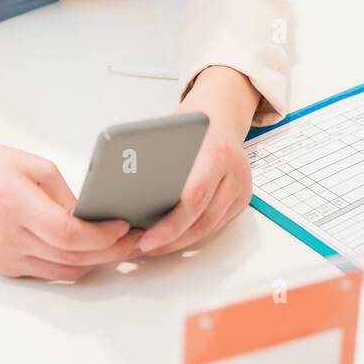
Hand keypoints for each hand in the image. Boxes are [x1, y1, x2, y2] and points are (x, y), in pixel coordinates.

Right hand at [0, 115, 141, 280]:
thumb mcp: (34, 166)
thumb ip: (66, 196)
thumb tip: (95, 220)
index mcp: (15, 205)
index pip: (68, 233)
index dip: (101, 235)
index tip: (123, 225)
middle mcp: (7, 237)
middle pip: (71, 258)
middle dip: (109, 252)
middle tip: (134, 240)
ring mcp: (4, 257)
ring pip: (63, 273)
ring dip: (93, 262)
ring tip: (116, 246)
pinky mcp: (2, 267)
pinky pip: (47, 274)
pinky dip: (71, 264)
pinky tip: (87, 250)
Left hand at [132, 121, 251, 257]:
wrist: (221, 114)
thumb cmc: (190, 125)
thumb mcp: (171, 132)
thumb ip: (156, 160)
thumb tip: (121, 193)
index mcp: (216, 152)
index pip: (194, 196)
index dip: (170, 224)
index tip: (145, 238)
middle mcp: (235, 171)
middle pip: (203, 219)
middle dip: (171, 240)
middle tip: (143, 248)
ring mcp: (241, 187)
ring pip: (209, 228)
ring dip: (179, 242)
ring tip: (150, 248)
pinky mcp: (241, 199)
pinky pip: (215, 225)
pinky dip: (191, 235)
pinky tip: (169, 239)